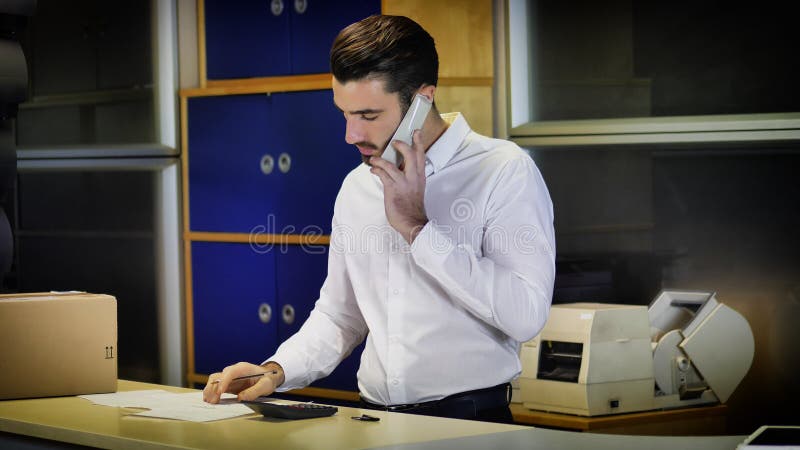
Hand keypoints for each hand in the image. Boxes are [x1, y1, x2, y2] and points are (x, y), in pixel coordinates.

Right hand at [202, 361, 284, 403]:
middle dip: (213, 388)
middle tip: (213, 402)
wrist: (268, 376)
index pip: (230, 373)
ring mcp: (229, 377)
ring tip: (210, 402)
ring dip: (210, 391)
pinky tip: (211, 400)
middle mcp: (234, 370)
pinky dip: (212, 393)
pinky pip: (216, 386)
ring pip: (214, 380)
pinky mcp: (228, 384)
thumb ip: (254, 391)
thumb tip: (240, 398)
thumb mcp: (266, 385)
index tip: (220, 392)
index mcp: (243, 368)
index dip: (223, 382)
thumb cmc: (268, 379)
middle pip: (218, 376)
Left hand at [370, 129, 428, 243]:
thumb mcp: (416, 188)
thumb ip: (411, 177)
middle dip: (402, 145)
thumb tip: (400, 168)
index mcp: (420, 177)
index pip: (421, 156)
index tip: (416, 132)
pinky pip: (383, 175)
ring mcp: (403, 183)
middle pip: (410, 155)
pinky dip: (376, 170)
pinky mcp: (393, 190)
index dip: (419, 143)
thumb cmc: (412, 207)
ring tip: (374, 159)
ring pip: (391, 165)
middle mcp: (413, 178)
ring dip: (380, 160)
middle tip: (394, 142)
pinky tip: (372, 171)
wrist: (412, 222)